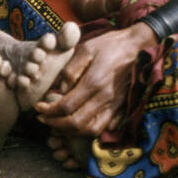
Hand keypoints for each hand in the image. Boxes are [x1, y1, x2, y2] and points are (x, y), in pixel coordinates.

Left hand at [33, 24, 149, 135]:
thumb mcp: (87, 48)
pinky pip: (105, 128)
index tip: (38, 108)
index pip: (66, 106)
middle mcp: (105, 98)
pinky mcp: (121, 108)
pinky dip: (89, 131)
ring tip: (58, 125)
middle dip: (56, 124)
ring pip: (91, 130)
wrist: (138, 46)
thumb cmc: (110, 44)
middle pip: (77, 123)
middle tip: (43, 119)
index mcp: (94, 82)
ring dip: (72, 132)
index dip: (49, 111)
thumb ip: (71, 69)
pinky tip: (79, 124)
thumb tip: (60, 89)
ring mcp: (115, 105)